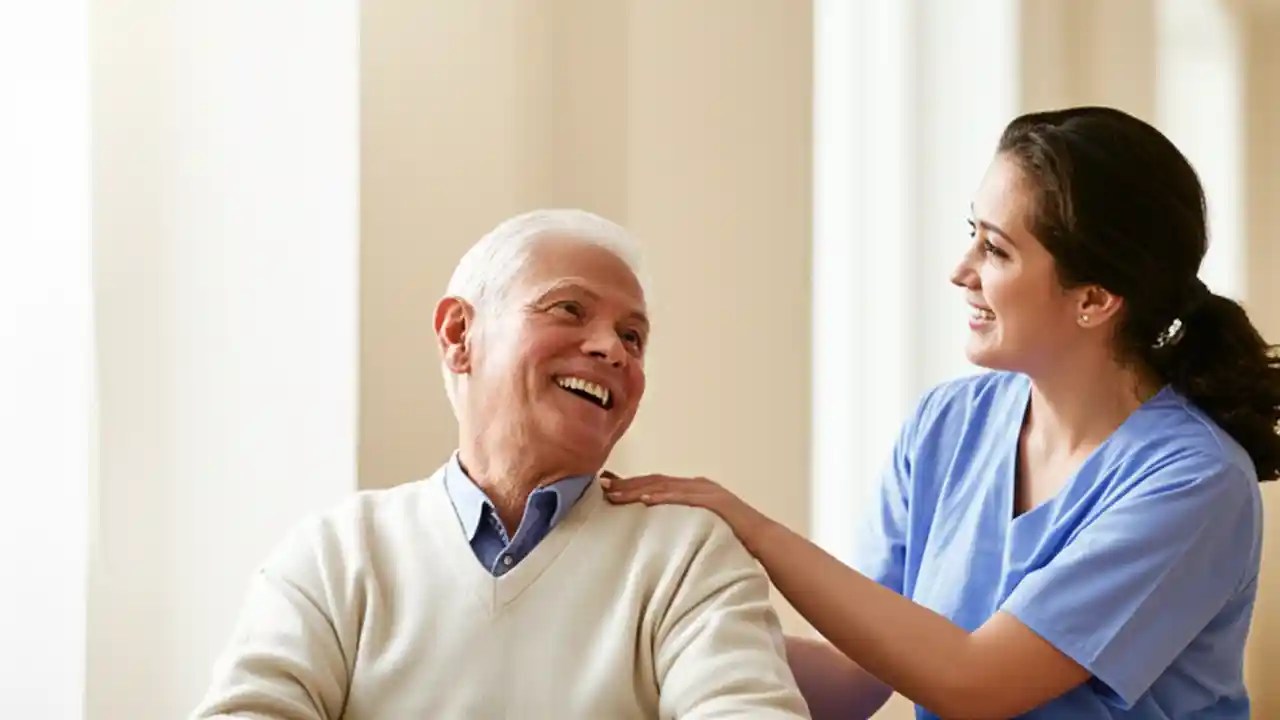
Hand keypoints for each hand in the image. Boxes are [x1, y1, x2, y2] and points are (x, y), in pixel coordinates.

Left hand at [600, 472, 774, 550]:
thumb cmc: (731, 538)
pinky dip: (664, 498)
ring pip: (665, 487)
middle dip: (627, 483)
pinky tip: (646, 500)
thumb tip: (653, 533)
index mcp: (692, 489)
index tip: (605, 485)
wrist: (765, 542)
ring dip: (638, 490)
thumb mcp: (699, 527)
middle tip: (600, 486)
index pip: (655, 484)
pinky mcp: (716, 502)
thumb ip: (679, 524)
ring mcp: (707, 491)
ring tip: (615, 494)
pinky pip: (685, 499)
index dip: (630, 483)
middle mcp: (697, 485)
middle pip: (655, 482)